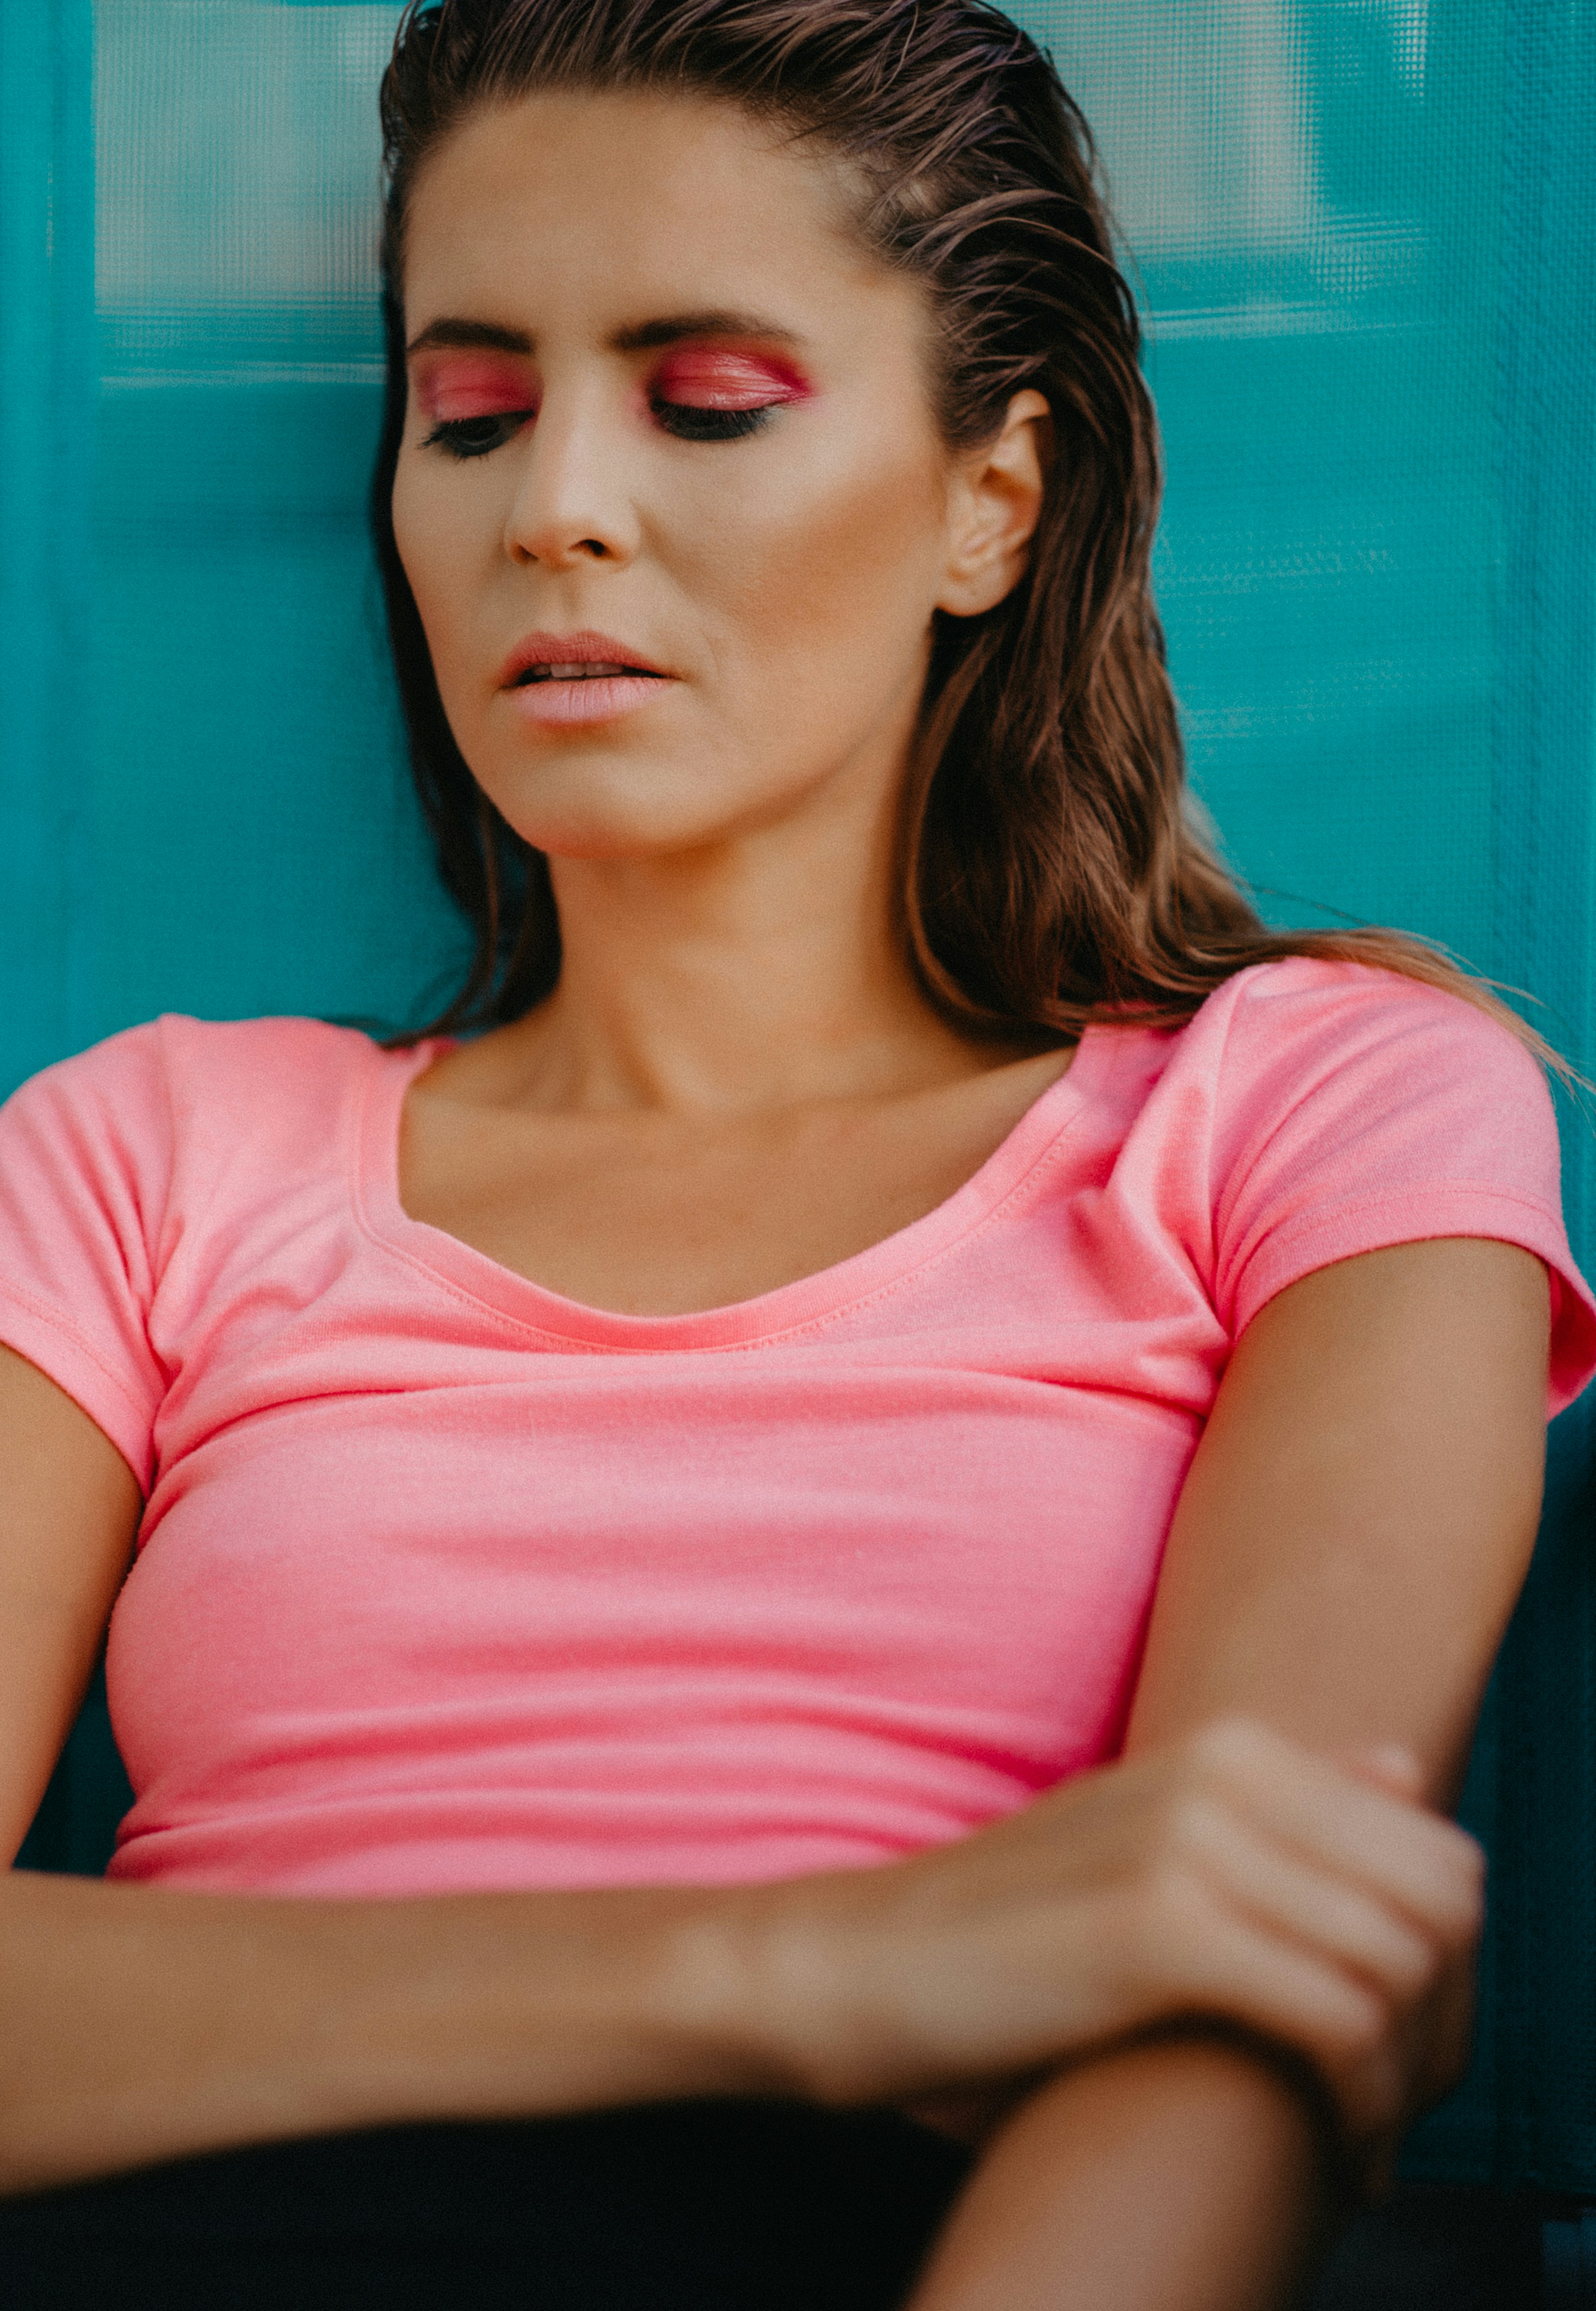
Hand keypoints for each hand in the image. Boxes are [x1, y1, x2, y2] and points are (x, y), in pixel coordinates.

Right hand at [762, 1716, 1481, 2155]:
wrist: (858, 1965)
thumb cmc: (1009, 1931)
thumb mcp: (1147, 1838)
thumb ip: (1278, 1803)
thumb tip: (1404, 1766)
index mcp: (1229, 1746)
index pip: (1436, 1846)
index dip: (1447, 1964)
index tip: (1405, 2045)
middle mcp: (1223, 1771)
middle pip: (1441, 1897)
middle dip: (1444, 2015)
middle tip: (1394, 2098)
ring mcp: (1191, 1840)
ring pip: (1402, 1961)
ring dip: (1408, 2073)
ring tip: (1361, 2130)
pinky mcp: (1160, 1928)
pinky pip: (1339, 2018)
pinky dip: (1361, 2100)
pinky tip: (1334, 2142)